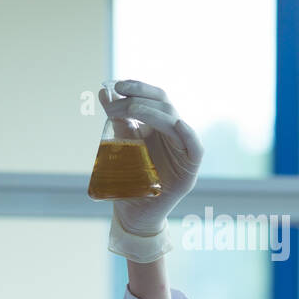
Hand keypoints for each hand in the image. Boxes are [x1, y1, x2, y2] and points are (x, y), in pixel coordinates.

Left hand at [100, 80, 204, 235]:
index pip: (153, 99)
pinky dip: (188, 135)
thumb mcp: (120, 147)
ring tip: (132, 108)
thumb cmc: (129, 181)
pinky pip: (195, 147)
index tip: (115, 85)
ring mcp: (183, 150)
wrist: (133, 213)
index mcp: (158, 127)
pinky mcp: (190, 169)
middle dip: (140, 98)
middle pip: (164, 105)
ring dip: (153, 112)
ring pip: (175, 122)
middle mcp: (173, 134)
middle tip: (118, 97)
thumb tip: (104, 92)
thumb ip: (116, 121)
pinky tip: (178, 124)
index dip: (138, 88)